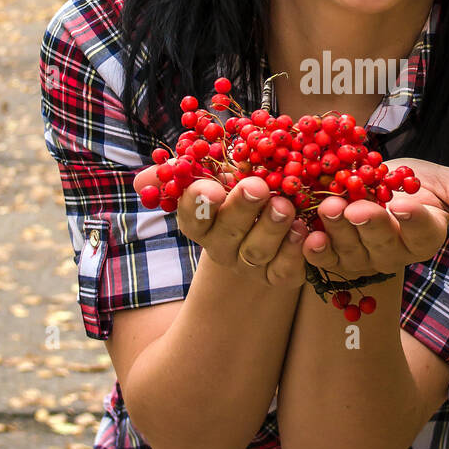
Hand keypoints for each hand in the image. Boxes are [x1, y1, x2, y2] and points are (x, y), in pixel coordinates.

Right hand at [132, 166, 309, 286]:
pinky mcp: (280, 275)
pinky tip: (306, 231)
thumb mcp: (210, 175)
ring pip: (258, 250)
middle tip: (256, 186)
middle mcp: (223, 247)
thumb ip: (179, 172)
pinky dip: (297, 251)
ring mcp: (252, 264)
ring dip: (272, 227)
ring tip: (285, 205)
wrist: (265, 230)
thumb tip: (143, 181)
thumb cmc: (234, 192)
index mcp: (202, 223)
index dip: (197, 204)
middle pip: (227, 232)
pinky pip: (287, 269)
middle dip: (241, 208)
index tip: (210, 187)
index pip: (191, 217)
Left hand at [299, 157, 448, 281]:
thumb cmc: (412, 182)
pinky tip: (306, 235)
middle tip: (355, 208)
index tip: (403, 206)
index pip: (423, 233)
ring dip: (337, 231)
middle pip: (382, 245)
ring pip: (350, 251)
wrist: (371, 181)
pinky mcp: (332, 257)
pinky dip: (313, 248)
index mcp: (425, 237)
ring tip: (327, 208)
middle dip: (368, 226)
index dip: (413, 221)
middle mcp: (394, 255)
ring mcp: (361, 259)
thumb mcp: (442, 180)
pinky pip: (323, 258)